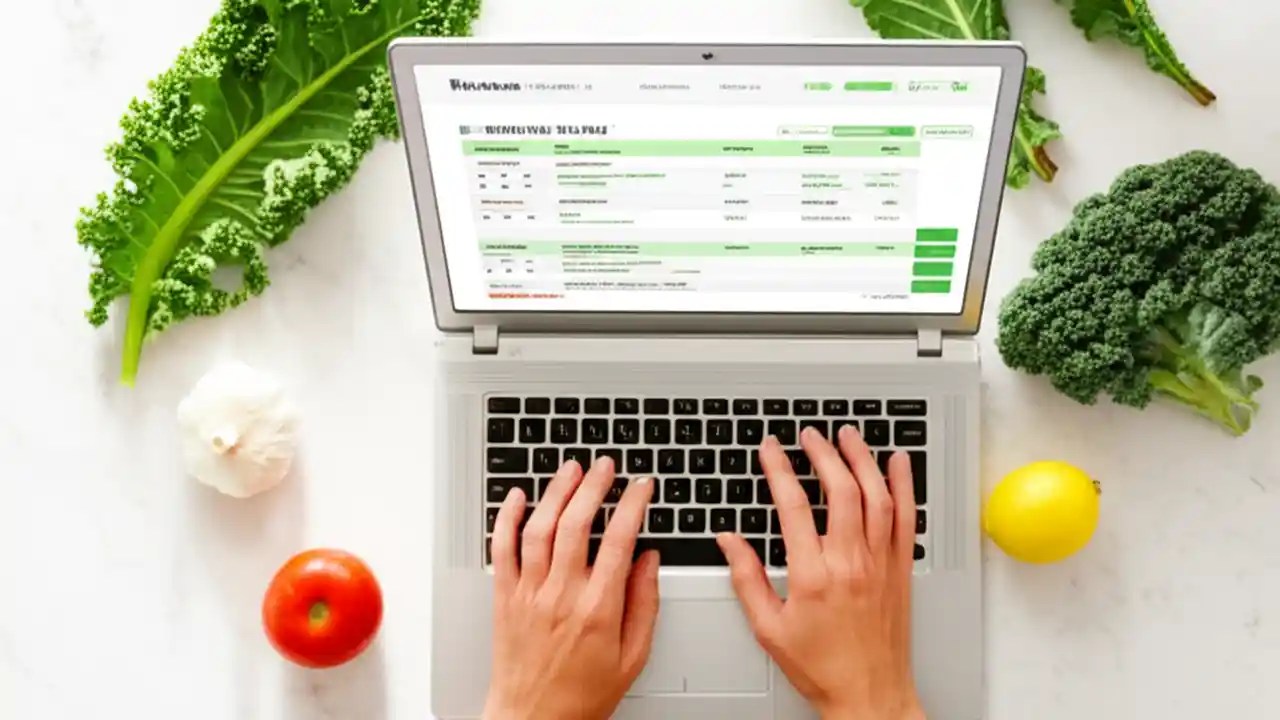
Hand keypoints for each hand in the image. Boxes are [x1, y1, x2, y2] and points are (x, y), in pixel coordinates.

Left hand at [484, 457, 659, 719]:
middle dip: (594, 486)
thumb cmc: (583, 696)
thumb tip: (648, 560)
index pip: (618, 540)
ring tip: (571, 469)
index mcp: (598, 609)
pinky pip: (502, 549)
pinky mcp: (504, 598)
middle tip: (606, 465)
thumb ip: (644, 604)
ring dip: (556, 492)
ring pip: (539, 528)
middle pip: (576, 524)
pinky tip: (519, 497)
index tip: (641, 486)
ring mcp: (529, 594)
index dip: (632, 505)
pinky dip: (508, 518)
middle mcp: (561, 595)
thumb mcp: (633, 657)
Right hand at [717, 427, 924, 719]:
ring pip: (876, 497)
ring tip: (848, 436)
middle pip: (840, 490)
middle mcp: (851, 564)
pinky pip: (907, 518)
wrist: (869, 695)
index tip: (770, 449)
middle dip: (823, 453)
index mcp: (813, 575)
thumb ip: (746, 578)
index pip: (794, 506)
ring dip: (862, 459)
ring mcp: (881, 564)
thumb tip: (729, 540)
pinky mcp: (901, 570)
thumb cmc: (821, 667)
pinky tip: (897, 463)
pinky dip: (903, 486)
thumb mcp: (768, 627)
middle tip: (810, 435)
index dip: (779, 469)